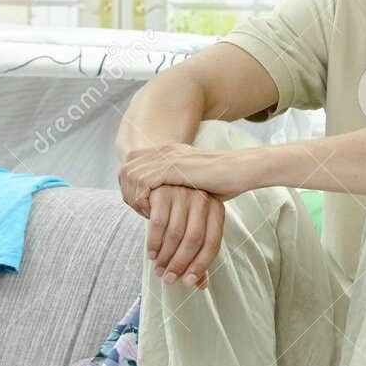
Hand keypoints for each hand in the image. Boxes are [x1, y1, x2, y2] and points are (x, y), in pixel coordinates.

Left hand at [119, 141, 252, 209]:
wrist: (240, 169)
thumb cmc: (223, 180)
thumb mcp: (192, 180)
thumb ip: (175, 185)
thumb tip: (163, 200)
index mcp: (167, 151)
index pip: (131, 164)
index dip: (130, 185)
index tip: (143, 205)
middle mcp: (163, 150)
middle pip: (125, 169)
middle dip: (127, 193)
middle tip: (141, 212)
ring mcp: (166, 157)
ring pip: (130, 176)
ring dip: (134, 198)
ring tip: (147, 215)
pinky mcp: (172, 167)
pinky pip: (143, 183)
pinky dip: (143, 200)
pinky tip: (154, 213)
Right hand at [146, 186, 224, 288]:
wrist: (158, 186)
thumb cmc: (179, 214)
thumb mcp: (192, 231)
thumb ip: (198, 255)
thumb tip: (201, 285)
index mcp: (216, 209)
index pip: (212, 244)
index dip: (200, 266)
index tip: (188, 283)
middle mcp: (202, 199)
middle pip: (194, 240)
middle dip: (180, 264)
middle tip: (168, 279)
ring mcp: (182, 193)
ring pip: (175, 234)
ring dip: (165, 256)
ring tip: (159, 269)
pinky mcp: (162, 192)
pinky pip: (158, 224)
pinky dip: (154, 243)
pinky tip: (151, 254)